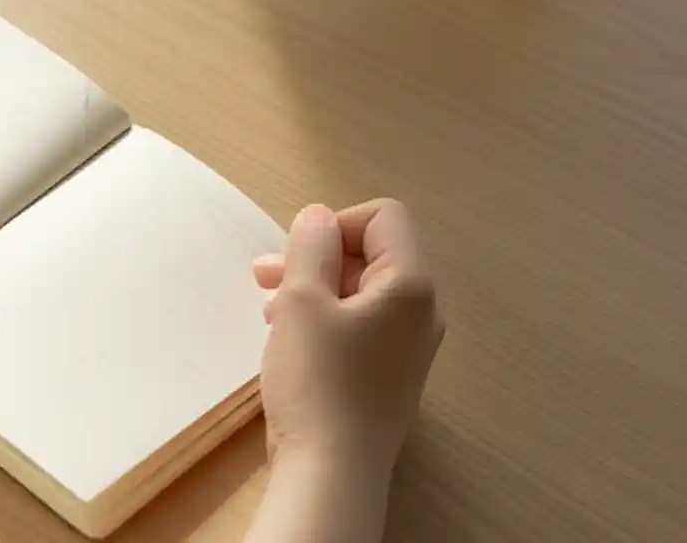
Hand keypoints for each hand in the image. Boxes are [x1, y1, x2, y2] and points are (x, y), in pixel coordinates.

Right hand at [252, 199, 443, 468]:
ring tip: (269, 308)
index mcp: (411, 284)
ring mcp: (409, 348)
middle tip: (264, 275)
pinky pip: (361, 327)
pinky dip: (325, 320)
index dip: (335, 224)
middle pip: (373, 255)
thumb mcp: (302, 301)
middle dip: (316, 257)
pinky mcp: (390, 376)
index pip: (383, 217)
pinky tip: (289, 339)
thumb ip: (311, 248)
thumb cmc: (317, 380)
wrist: (331, 471)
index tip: (297, 254)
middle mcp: (422, 312)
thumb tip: (319, 217)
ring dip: (314, 289)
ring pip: (361, 293)